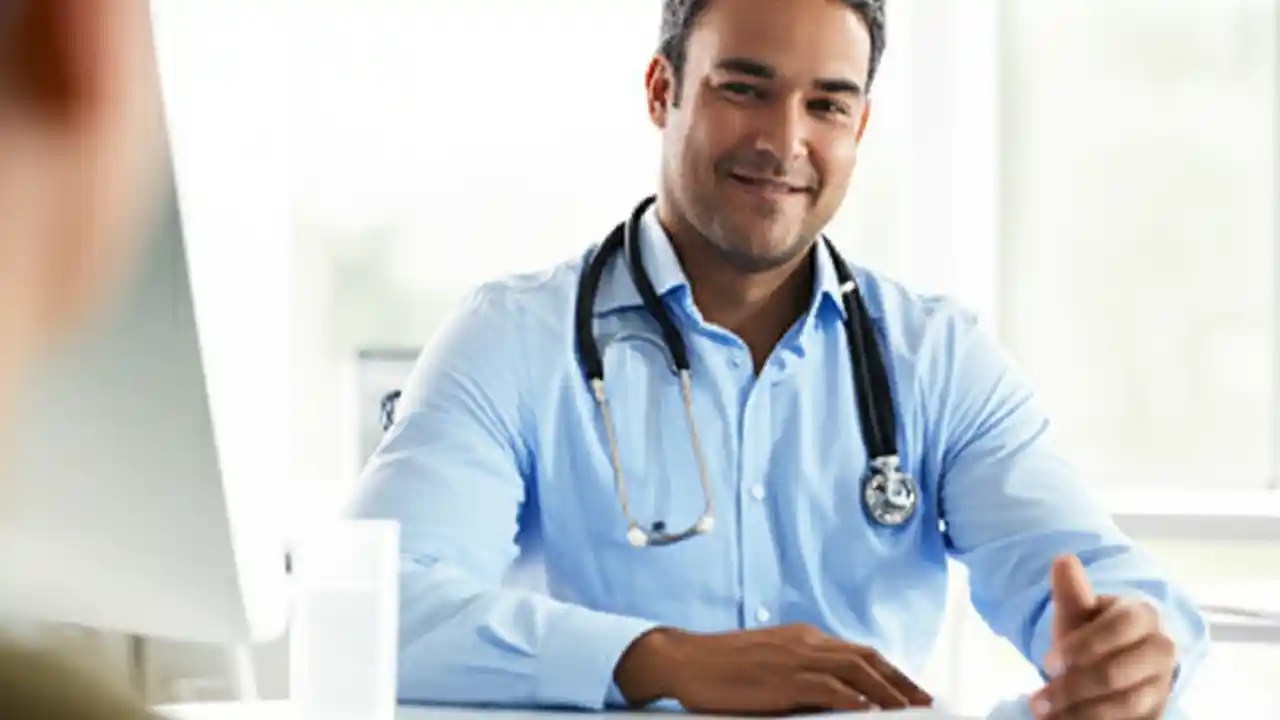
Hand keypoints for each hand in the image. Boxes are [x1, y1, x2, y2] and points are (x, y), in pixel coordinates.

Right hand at [614, 623, 932, 714]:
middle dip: (900, 680)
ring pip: (856, 670)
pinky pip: (828, 687)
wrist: (683, 658)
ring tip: (909, 708)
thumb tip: (832, 696)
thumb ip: (799, 673)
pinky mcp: (782, 678)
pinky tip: (869, 710)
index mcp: (803, 637)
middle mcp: (805, 642)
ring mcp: (794, 658)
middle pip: (867, 657)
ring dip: (888, 690)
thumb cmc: (719, 666)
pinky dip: (854, 696)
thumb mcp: (766, 662)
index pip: (858, 652)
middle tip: (925, 700)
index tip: (910, 688)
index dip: (889, 670)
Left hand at [1030, 555, 1176, 719]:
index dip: (1082, 647)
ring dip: (1081, 713)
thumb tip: (1064, 560)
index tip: (1047, 663)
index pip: (1118, 628)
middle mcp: (1161, 649)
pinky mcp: (1158, 711)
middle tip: (1037, 701)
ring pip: (1125, 704)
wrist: (1111, 660)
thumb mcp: (1077, 612)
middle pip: (1118, 673)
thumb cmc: (1091, 632)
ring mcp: (1163, 683)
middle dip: (1073, 688)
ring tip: (1044, 716)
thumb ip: (1072, 591)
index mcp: (1142, 615)